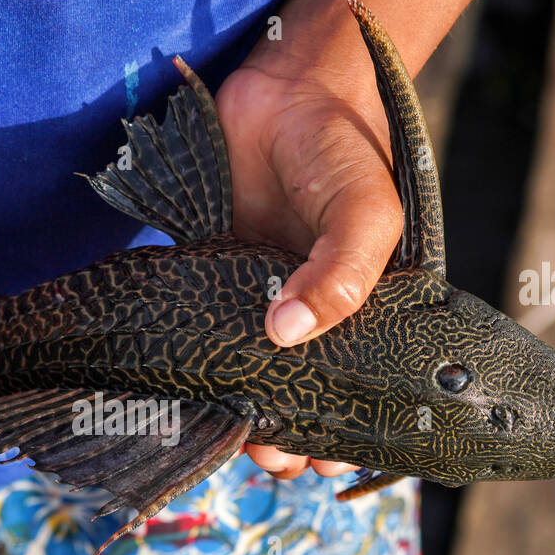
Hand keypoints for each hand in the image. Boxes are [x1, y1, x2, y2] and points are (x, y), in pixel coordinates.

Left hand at [216, 62, 402, 479]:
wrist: (285, 94)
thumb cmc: (344, 155)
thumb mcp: (366, 217)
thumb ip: (340, 278)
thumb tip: (284, 335)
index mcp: (365, 317)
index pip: (364, 394)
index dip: (350, 435)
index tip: (327, 460)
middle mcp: (313, 323)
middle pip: (303, 402)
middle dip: (290, 439)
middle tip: (273, 452)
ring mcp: (260, 308)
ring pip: (249, 383)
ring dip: (240, 415)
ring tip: (233, 432)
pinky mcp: (212, 285)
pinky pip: (201, 340)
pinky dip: (194, 370)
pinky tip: (187, 393)